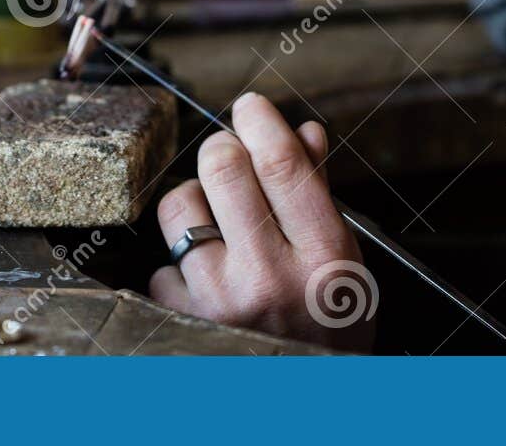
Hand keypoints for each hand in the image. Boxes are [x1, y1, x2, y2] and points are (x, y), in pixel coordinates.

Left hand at [149, 92, 375, 350]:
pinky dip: (180, 262)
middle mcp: (270, 277)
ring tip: (218, 223)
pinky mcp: (180, 317)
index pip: (282, 164)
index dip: (260, 121)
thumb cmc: (327, 325)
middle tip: (229, 154)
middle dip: (222, 148)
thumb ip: (319, 194)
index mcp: (323, 256)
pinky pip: (162, 259)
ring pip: (182, 205)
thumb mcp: (343, 262)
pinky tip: (207, 279)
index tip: (250, 106)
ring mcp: (220, 300)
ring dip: (195, 199)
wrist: (304, 399)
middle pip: (224, 169)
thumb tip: (302, 132)